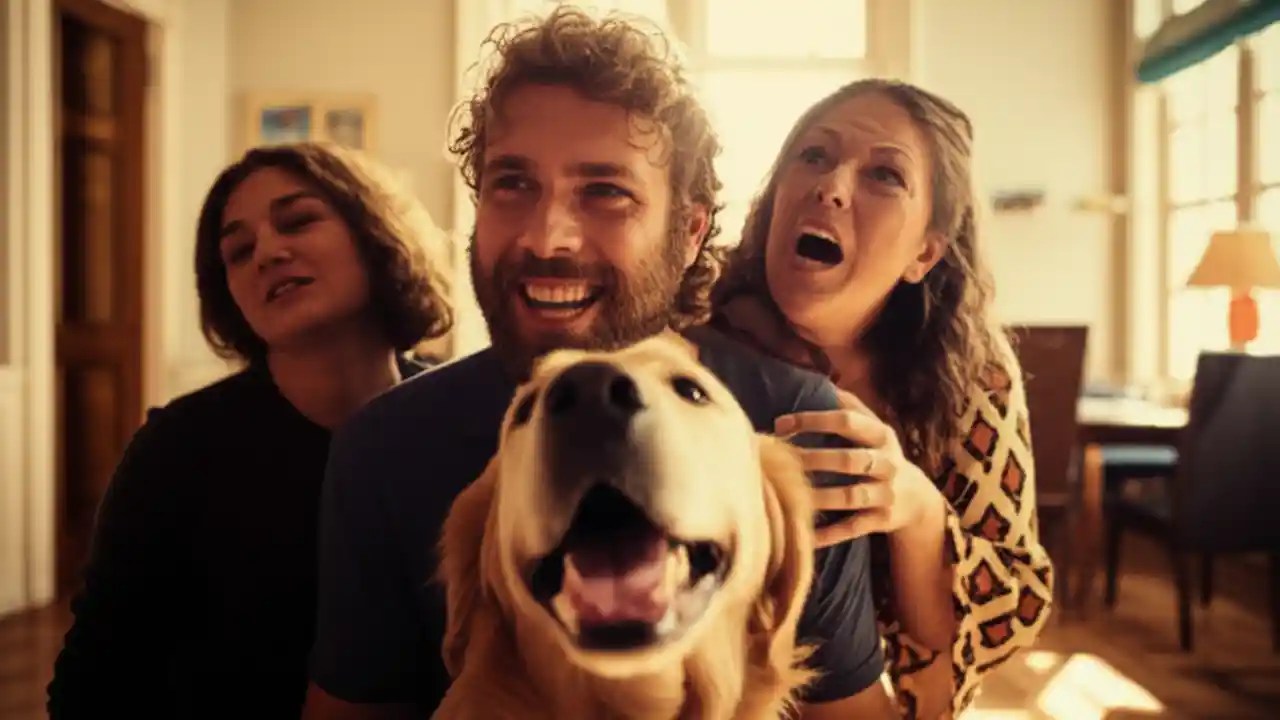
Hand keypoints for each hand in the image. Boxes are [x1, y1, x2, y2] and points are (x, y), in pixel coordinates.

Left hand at [774, 387, 940, 546]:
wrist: (919, 500)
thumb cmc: (883, 457)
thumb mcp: (876, 430)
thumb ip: (852, 406)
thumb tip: (823, 381)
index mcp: (882, 436)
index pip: (846, 422)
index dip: (812, 420)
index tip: (780, 424)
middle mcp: (887, 464)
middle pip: (849, 459)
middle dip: (813, 458)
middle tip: (781, 459)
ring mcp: (886, 494)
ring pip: (850, 496)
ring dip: (819, 496)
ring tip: (789, 494)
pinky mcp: (882, 521)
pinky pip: (853, 527)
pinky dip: (829, 533)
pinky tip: (805, 535)